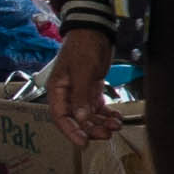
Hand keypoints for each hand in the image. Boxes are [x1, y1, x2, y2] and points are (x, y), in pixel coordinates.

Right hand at [44, 28, 121, 144]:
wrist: (95, 30)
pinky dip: (106, 113)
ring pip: (89, 114)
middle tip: (107, 134)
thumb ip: (81, 95)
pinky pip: (98, 106)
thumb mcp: (82, 71)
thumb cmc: (83, 48)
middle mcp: (67, 93)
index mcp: (57, 89)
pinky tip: (117, 118)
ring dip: (101, 122)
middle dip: (91, 128)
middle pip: (76, 118)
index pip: (60, 116)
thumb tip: (80, 118)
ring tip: (116, 126)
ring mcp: (80, 91)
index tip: (83, 143)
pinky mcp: (92, 88)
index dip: (71, 131)